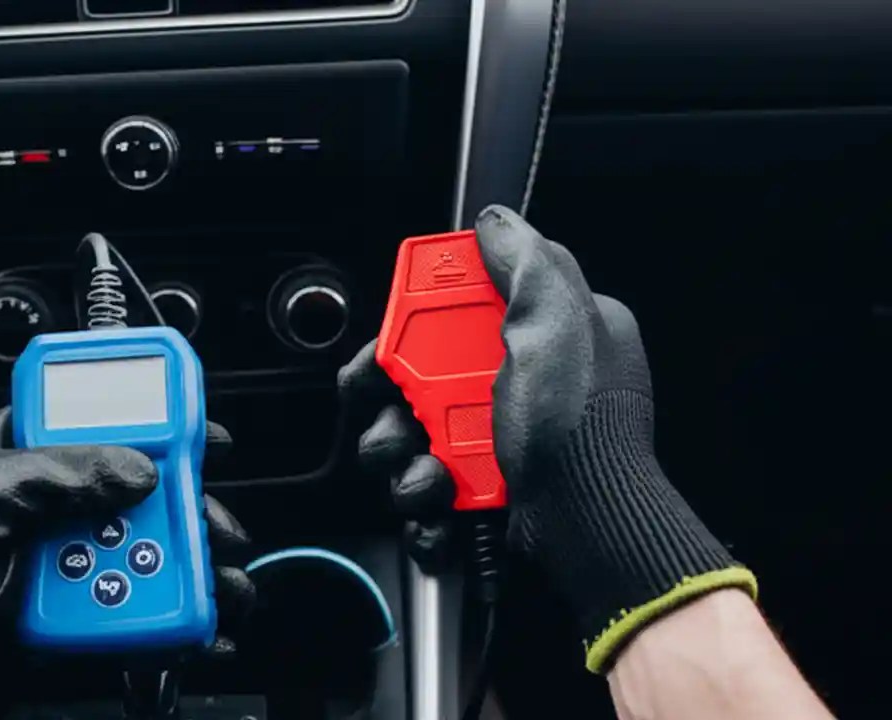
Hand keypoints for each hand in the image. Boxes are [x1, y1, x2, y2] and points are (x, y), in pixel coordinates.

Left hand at [0, 410, 253, 719]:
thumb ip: (63, 470)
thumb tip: (139, 470)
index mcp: (22, 451)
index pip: (99, 421)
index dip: (152, 421)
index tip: (200, 433)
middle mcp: (51, 502)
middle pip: (141, 493)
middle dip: (188, 508)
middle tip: (214, 525)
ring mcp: (64, 558)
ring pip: (148, 554)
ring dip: (193, 568)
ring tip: (223, 585)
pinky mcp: (72, 613)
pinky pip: (135, 610)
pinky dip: (174, 620)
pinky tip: (203, 626)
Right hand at [340, 205, 755, 671]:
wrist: (590, 526)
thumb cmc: (580, 424)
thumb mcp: (559, 322)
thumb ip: (525, 262)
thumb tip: (494, 221)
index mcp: (539, 333)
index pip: (451, 310)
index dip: (409, 325)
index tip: (392, 345)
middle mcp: (514, 381)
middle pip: (414, 378)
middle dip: (392, 404)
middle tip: (396, 418)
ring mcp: (494, 436)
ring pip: (408, 435)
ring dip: (403, 458)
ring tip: (428, 475)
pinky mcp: (481, 487)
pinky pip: (426, 484)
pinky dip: (425, 500)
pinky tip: (440, 502)